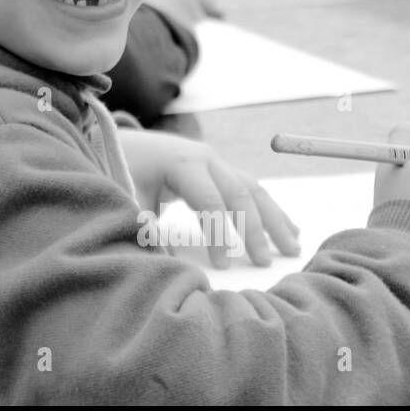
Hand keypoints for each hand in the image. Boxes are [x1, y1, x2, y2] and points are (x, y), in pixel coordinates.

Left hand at [119, 129, 300, 267]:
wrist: (116, 141)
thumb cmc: (121, 172)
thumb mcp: (128, 200)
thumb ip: (148, 231)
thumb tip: (171, 269)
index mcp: (183, 163)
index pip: (210, 202)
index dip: (218, 236)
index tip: (221, 267)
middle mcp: (205, 158)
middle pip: (241, 194)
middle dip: (257, 229)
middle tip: (266, 263)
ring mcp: (215, 161)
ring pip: (253, 189)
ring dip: (275, 219)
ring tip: (293, 247)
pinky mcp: (217, 169)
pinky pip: (249, 188)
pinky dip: (269, 210)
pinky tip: (288, 228)